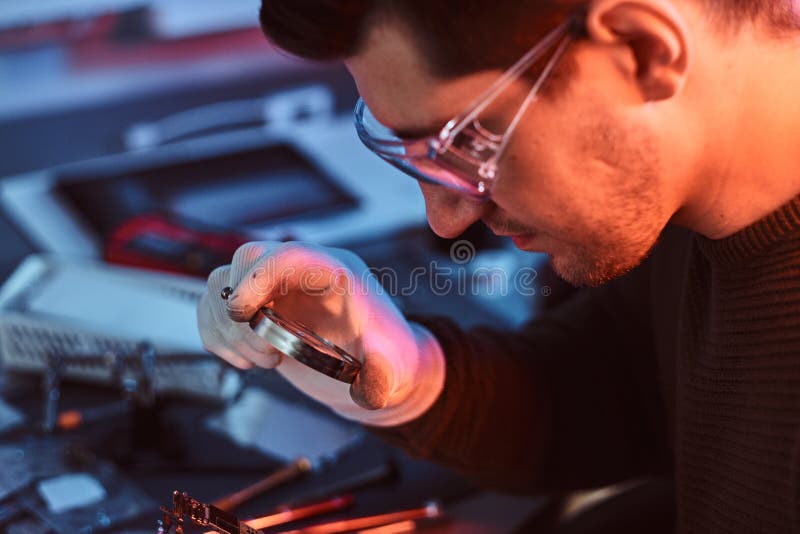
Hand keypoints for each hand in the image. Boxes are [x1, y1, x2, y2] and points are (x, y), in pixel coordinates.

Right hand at [197, 241, 444, 425]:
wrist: (375, 367)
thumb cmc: (388, 358)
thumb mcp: (394, 368)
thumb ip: (384, 375)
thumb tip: (372, 390)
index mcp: (334, 273)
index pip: (289, 254)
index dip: (259, 277)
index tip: (243, 315)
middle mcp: (300, 273)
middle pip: (247, 259)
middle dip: (241, 310)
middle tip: (268, 354)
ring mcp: (274, 288)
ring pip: (221, 282)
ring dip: (227, 329)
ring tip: (266, 362)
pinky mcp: (255, 309)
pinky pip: (212, 307)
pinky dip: (215, 337)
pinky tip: (246, 361)